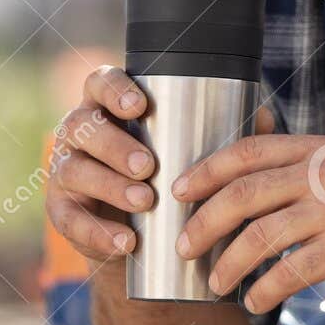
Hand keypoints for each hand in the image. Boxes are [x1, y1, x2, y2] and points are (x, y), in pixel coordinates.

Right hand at [43, 64, 280, 263]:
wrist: (143, 234)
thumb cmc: (169, 174)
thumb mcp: (193, 150)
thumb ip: (226, 131)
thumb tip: (263, 117)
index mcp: (108, 107)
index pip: (99, 83)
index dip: (114, 89)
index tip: (140, 106)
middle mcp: (80, 133)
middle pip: (84, 126)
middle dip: (115, 145)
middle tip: (148, 165)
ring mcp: (65, 171)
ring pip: (74, 170)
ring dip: (109, 186)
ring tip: (145, 201)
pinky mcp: (61, 211)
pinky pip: (70, 221)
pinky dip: (98, 233)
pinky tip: (125, 241)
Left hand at [172, 135, 324, 314]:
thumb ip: (299, 163)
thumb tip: (242, 155)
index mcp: (318, 149)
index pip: (248, 150)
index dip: (205, 170)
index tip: (177, 191)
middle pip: (244, 193)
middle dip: (203, 223)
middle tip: (184, 247)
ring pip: (261, 236)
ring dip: (229, 264)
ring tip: (215, 284)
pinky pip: (289, 273)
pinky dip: (264, 291)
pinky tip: (255, 301)